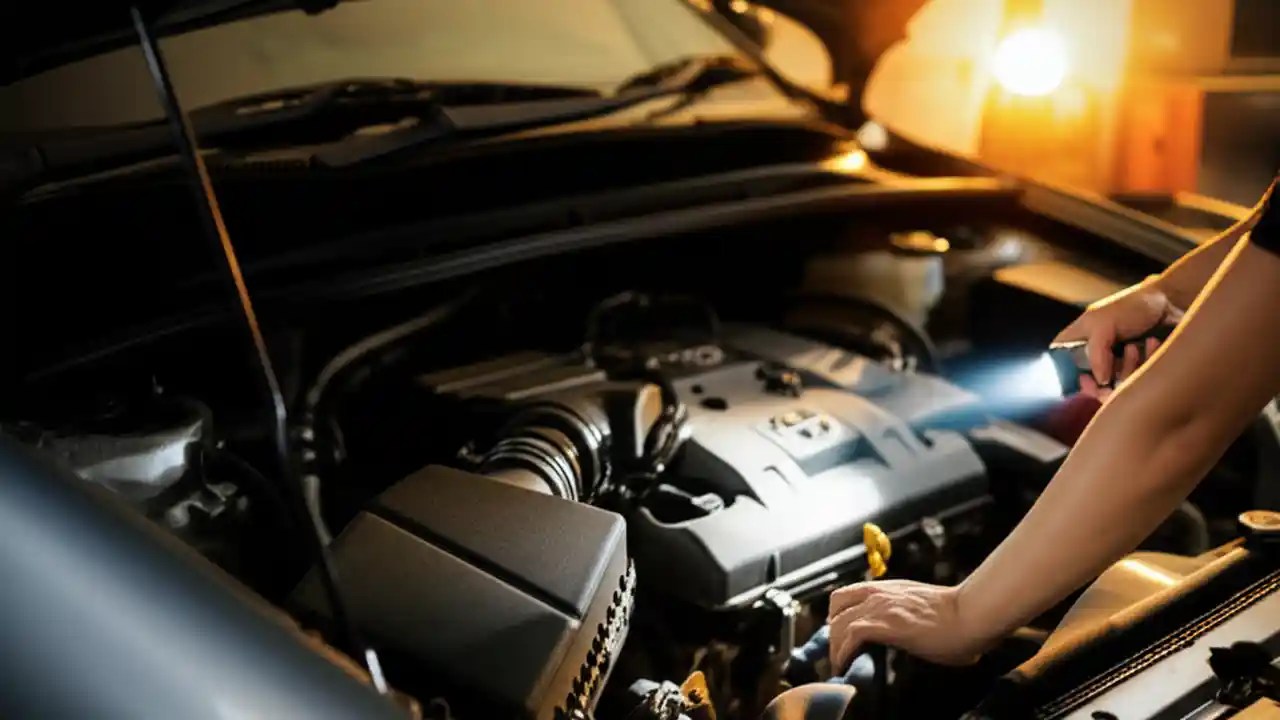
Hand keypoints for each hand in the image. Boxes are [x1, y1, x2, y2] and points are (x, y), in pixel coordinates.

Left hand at [827, 580, 987, 669]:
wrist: (969, 614)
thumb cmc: (956, 615)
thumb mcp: (920, 607)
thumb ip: (905, 613)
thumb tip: (905, 633)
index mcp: (887, 588)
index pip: (847, 595)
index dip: (838, 614)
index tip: (839, 634)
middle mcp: (879, 593)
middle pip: (836, 606)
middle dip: (832, 631)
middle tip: (837, 651)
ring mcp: (880, 607)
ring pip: (839, 623)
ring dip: (835, 646)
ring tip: (840, 665)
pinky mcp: (885, 623)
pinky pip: (851, 636)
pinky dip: (843, 652)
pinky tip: (846, 665)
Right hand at [1053, 276, 1181, 397]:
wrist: (1174, 301)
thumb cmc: (1134, 305)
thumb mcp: (1104, 323)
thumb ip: (1095, 353)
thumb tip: (1100, 381)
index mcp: (1078, 341)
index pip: (1062, 368)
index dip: (1070, 379)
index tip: (1086, 380)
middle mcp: (1095, 355)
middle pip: (1090, 385)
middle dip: (1103, 383)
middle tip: (1110, 378)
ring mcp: (1118, 364)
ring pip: (1115, 387)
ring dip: (1127, 368)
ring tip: (1135, 347)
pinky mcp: (1141, 370)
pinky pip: (1140, 381)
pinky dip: (1146, 363)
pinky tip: (1153, 344)